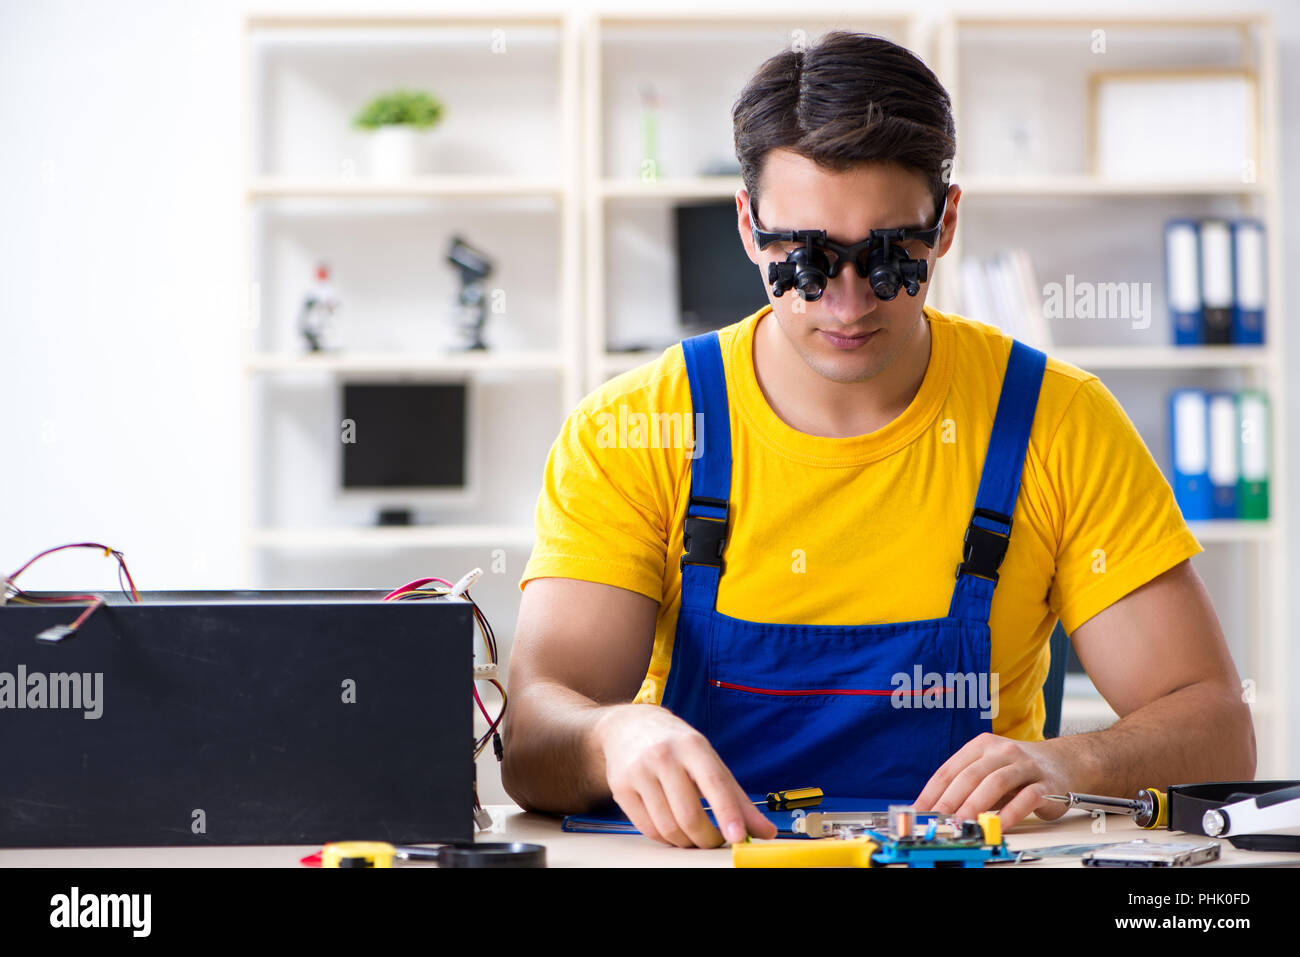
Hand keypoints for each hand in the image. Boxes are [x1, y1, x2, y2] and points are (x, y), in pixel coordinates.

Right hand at [592, 703, 777, 847]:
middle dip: (707, 838)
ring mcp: (639, 772)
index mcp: (692, 745)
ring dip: (686, 842)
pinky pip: (648, 830)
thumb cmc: (676, 745)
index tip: (738, 837)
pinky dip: (666, 839)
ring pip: (668, 828)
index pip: (714, 782)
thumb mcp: (709, 761)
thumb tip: (766, 832)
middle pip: (689, 815)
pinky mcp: (621, 788)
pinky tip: (673, 829)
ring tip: (694, 836)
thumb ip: (737, 798)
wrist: (629, 726)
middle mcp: (663, 756)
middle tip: (715, 841)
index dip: (728, 813)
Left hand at [912, 732, 1072, 828]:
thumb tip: (937, 810)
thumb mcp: (988, 770)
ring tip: (964, 822)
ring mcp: (1025, 766)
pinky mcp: (1045, 784)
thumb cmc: (1018, 770)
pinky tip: (998, 825)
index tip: (920, 810)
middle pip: (970, 775)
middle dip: (951, 799)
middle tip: (939, 818)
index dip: (932, 791)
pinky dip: (1010, 813)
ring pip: (996, 782)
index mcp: (981, 746)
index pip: (950, 769)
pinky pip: (1026, 798)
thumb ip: (967, 786)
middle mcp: (1002, 752)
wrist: (1063, 763)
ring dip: (976, 804)